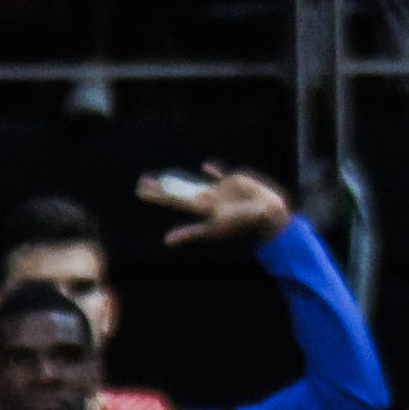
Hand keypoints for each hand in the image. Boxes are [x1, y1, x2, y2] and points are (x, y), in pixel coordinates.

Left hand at [142, 164, 293, 250]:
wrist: (268, 215)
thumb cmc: (242, 223)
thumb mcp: (214, 228)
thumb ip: (191, 233)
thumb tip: (165, 242)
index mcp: (201, 208)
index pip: (174, 200)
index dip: (157, 195)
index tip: (140, 189)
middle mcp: (207, 200)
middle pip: (178, 193)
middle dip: (162, 188)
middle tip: (143, 181)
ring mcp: (219, 192)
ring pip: (195, 184)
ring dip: (181, 181)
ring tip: (167, 178)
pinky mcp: (233, 183)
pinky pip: (220, 176)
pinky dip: (214, 172)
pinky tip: (206, 168)